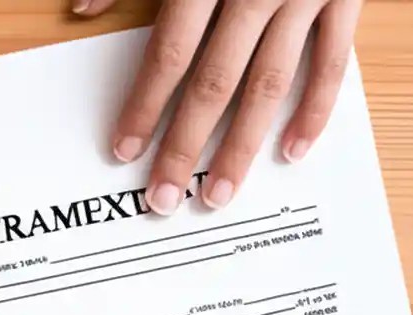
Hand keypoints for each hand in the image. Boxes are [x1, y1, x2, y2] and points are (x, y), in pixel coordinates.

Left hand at [74, 0, 363, 212]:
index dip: (143, 107)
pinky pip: (333, 64)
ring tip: (218, 194)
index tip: (122, 150)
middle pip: (214, 84)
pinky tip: (291, 153)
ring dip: (243, 148)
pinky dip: (315, 111)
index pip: (168, 55)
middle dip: (185, 147)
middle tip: (163, 199)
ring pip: (270, 86)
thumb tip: (79, 9)